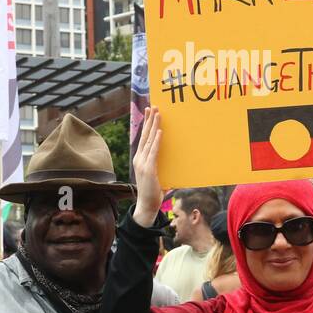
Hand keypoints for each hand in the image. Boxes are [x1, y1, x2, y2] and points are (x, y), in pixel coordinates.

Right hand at [132, 107, 162, 226]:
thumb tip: (173, 159)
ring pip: (149, 140)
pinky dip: (157, 141)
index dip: (147, 124)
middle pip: (145, 135)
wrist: (147, 206)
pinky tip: (160, 132)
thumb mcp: (158, 174)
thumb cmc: (154, 191)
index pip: (144, 137)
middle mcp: (140, 158)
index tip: (150, 112)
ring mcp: (143, 163)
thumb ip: (161, 165)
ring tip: (158, 114)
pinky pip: (153, 152)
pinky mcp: (149, 169)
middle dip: (150, 120)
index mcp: (140, 158)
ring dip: (154, 126)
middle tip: (153, 106)